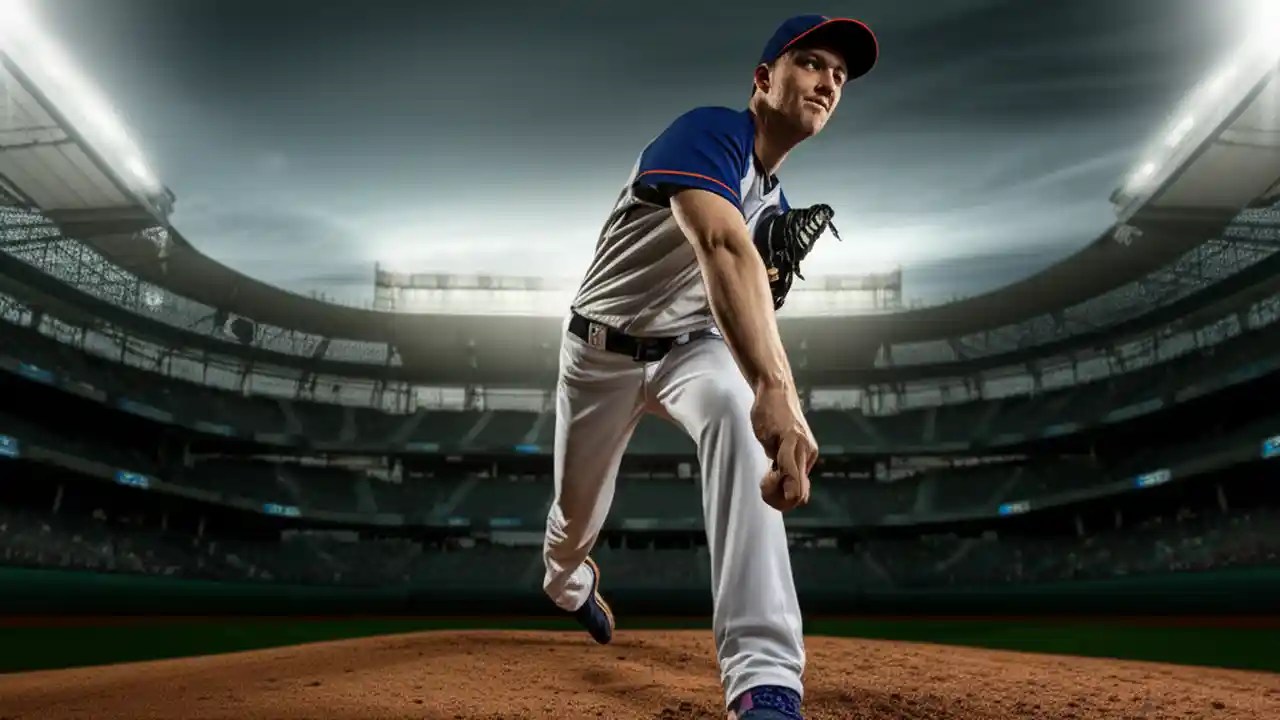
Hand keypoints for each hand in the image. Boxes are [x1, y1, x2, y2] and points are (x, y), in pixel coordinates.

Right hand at [750, 381, 817, 511]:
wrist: (775, 390)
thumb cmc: (773, 417)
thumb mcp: (778, 446)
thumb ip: (783, 465)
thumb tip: (785, 490)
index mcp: (805, 459)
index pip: (800, 496)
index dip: (782, 501)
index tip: (767, 487)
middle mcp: (807, 454)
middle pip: (800, 497)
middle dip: (779, 501)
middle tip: (764, 488)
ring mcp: (800, 447)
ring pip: (795, 487)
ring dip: (775, 491)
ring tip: (765, 479)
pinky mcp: (790, 437)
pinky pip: (788, 466)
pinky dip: (776, 478)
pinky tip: (767, 470)